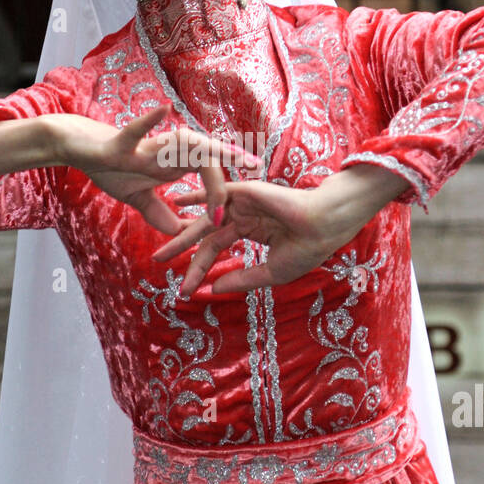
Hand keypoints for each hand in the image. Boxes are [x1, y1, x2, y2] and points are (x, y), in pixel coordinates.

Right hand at [69, 103, 261, 236]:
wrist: (80, 149)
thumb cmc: (111, 168)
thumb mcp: (139, 198)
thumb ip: (160, 214)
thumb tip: (179, 234)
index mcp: (173, 164)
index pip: (208, 171)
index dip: (222, 190)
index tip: (237, 206)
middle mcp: (166, 152)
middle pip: (205, 157)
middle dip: (229, 161)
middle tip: (255, 166)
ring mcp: (145, 147)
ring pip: (183, 141)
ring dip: (207, 146)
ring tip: (230, 150)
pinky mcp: (120, 144)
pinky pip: (136, 130)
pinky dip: (149, 121)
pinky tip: (165, 109)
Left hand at [152, 163, 409, 294]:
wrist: (325, 226)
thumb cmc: (307, 248)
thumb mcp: (271, 271)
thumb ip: (242, 279)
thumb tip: (212, 290)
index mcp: (252, 231)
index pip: (217, 251)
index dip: (199, 270)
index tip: (184, 291)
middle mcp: (243, 216)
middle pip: (204, 236)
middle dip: (181, 250)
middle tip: (157, 262)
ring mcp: (243, 203)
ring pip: (205, 220)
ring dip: (182, 234)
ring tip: (161, 250)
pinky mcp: (245, 192)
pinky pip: (216, 194)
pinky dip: (196, 196)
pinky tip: (178, 202)